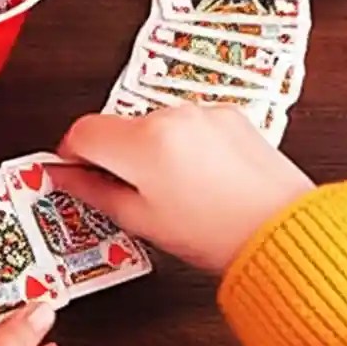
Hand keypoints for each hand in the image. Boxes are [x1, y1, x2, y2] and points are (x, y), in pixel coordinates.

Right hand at [53, 106, 314, 272]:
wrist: (283, 232)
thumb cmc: (218, 233)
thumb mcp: (141, 221)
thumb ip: (92, 191)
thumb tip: (62, 175)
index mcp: (143, 141)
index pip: (81, 131)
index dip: (71, 155)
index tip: (74, 173)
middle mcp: (171, 116)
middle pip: (117, 126)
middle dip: (115, 156)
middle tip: (130, 195)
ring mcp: (203, 112)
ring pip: (153, 125)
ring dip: (151, 151)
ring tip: (175, 193)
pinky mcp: (229, 114)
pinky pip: (189, 125)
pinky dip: (184, 146)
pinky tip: (201, 180)